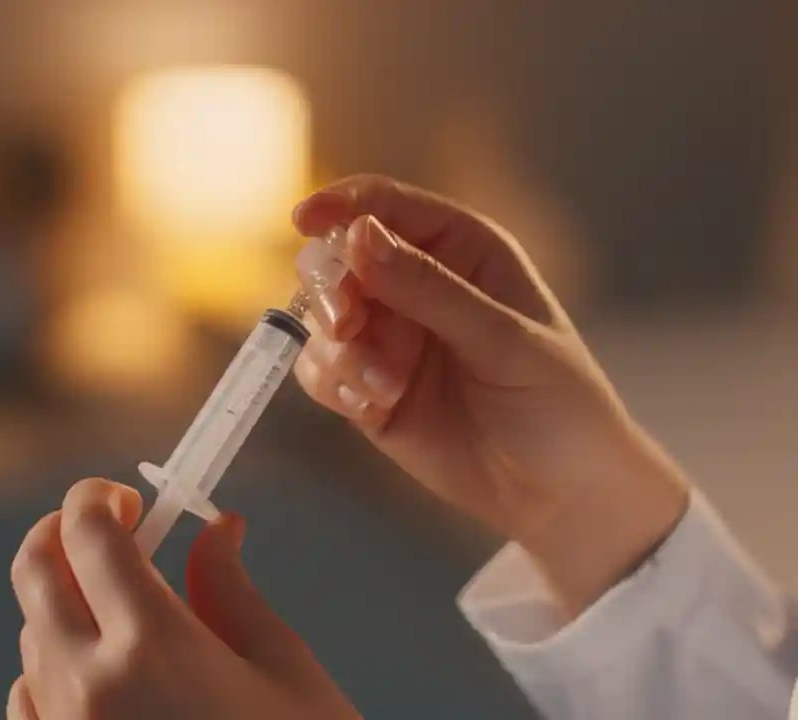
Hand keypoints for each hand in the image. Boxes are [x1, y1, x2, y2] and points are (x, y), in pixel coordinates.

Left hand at [8, 478, 360, 719]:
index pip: (88, 533)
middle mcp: (86, 687)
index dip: (98, 498)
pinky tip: (102, 681)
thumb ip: (233, 590)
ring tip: (125, 614)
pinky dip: (51, 671)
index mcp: (150, 646)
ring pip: (30, 634)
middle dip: (63, 534)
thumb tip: (217, 529)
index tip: (127, 498)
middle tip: (111, 531)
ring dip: (65, 604)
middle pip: (33, 571)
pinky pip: (27, 701)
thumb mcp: (286, 673)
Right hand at [291, 175, 688, 614]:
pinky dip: (336, 385)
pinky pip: (320, 370)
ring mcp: (387, 337)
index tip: (305, 221)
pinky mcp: (366, 388)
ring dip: (341, 351)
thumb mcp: (502, 338)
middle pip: (337, 260)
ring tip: (385, 389)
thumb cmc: (556, 401)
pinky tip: (375, 408)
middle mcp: (414, 284)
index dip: (341, 205)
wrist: (559, 493)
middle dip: (334, 292)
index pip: (386, 206)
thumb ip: (428, 288)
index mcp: (460, 249)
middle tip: (349, 326)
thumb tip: (357, 235)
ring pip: (321, 319)